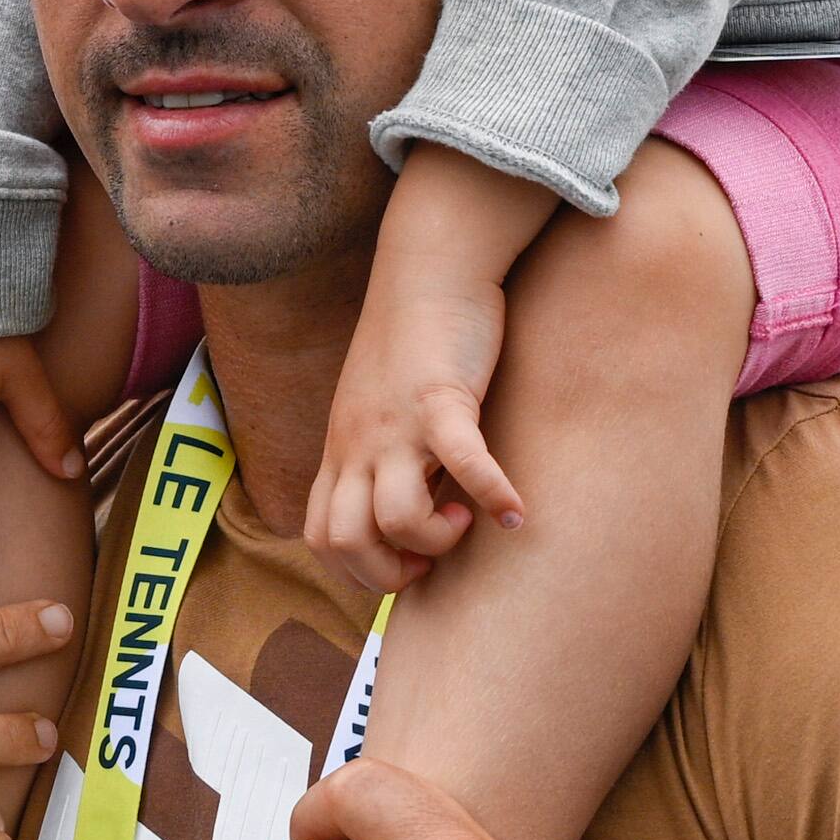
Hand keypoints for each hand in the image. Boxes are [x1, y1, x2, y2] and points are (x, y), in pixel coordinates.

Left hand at [303, 155, 552, 602]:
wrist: (427, 268)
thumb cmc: (412, 340)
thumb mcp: (377, 408)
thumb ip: (381, 457)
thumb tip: (411, 507)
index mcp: (341, 450)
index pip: (320, 537)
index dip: (359, 569)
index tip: (405, 559)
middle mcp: (357, 445)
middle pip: (343, 541)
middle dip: (390, 572)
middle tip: (433, 554)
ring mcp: (394, 425)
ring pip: (392, 518)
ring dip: (435, 541)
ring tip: (465, 520)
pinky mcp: (439, 399)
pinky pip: (464, 464)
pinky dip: (495, 497)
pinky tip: (519, 513)